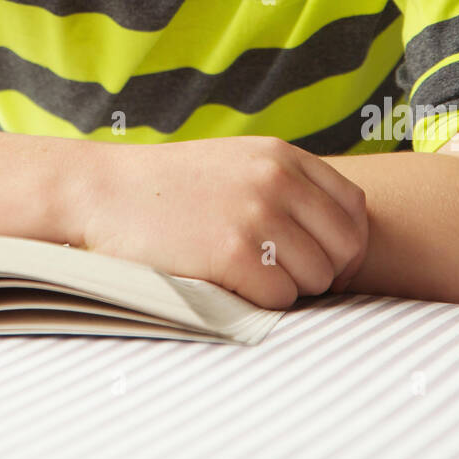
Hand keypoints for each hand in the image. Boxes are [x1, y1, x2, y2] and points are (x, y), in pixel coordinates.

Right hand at [79, 134, 367, 309]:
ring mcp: (256, 216)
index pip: (354, 209)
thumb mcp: (237, 162)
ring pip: (316, 279)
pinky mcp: (232, 254)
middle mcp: (276, 180)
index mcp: (281, 156)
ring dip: (288, 288)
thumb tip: (345, 235)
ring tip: (245, 274)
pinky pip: (280, 299)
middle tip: (281, 275)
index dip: (343, 243)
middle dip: (322, 271)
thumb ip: (288, 185)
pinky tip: (226, 283)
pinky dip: (258, 302)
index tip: (316, 259)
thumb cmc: (171, 187)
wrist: (105, 192)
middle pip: (345, 248)